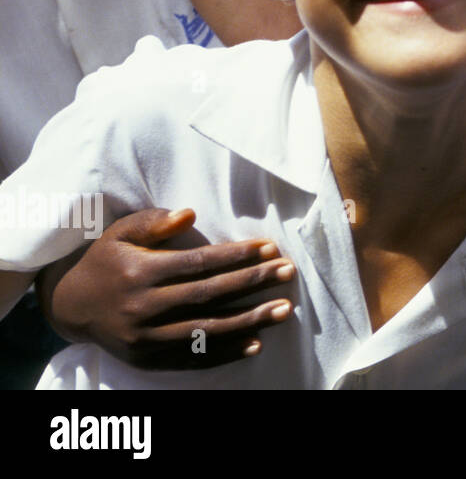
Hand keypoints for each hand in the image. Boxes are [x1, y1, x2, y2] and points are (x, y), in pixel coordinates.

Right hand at [38, 208, 295, 370]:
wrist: (69, 305)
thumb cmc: (105, 260)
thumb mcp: (120, 233)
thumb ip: (154, 222)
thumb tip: (189, 215)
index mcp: (141, 272)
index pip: (199, 264)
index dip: (236, 256)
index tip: (270, 248)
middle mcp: (144, 306)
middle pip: (209, 295)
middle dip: (253, 282)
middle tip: (288, 272)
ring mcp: (146, 337)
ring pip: (206, 330)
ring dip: (249, 320)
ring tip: (284, 309)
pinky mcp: (148, 359)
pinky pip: (192, 359)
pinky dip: (225, 353)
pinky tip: (255, 343)